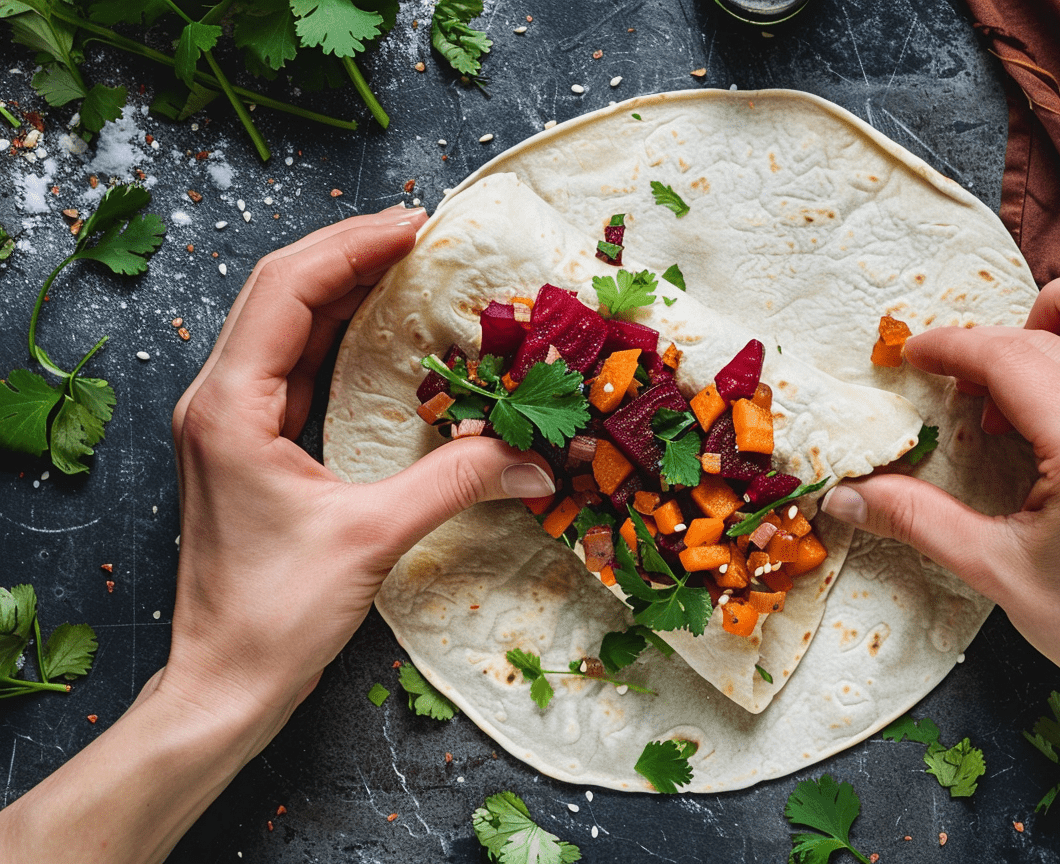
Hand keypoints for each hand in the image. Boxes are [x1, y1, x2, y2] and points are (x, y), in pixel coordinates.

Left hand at [163, 205, 554, 722]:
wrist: (225, 682)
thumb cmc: (275, 615)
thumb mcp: (374, 537)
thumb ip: (458, 482)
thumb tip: (537, 457)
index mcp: (229, 406)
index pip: (289, 289)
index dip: (354, 247)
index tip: (418, 227)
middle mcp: (218, 401)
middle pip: (282, 293)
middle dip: (353, 255)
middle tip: (424, 237)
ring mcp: (228, 424)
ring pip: (285, 327)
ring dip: (345, 291)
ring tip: (410, 269)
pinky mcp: (247, 448)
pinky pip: (294, 368)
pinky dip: (340, 340)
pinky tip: (384, 335)